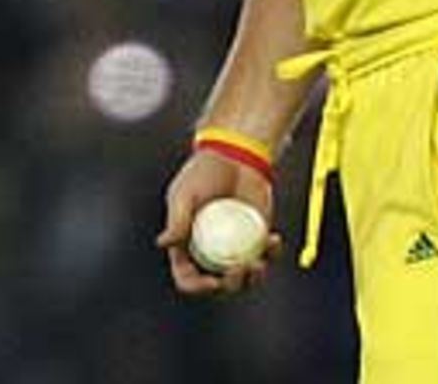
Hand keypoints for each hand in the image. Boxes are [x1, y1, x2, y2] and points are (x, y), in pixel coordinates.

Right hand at [157, 150, 281, 296]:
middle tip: (240, 269)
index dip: (196, 286)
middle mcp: (211, 250)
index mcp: (188, 246)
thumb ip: (177, 218)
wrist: (236, 151)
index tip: (211, 282)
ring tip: (259, 265)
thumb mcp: (185, 192)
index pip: (187, 277)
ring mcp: (237, 243)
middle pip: (220, 282)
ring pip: (245, 274)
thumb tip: (164, 243)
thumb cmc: (205, 170)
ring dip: (253, 277)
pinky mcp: (258, 232)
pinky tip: (274, 241)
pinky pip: (266, 252)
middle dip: (231, 285)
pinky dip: (272, 253)